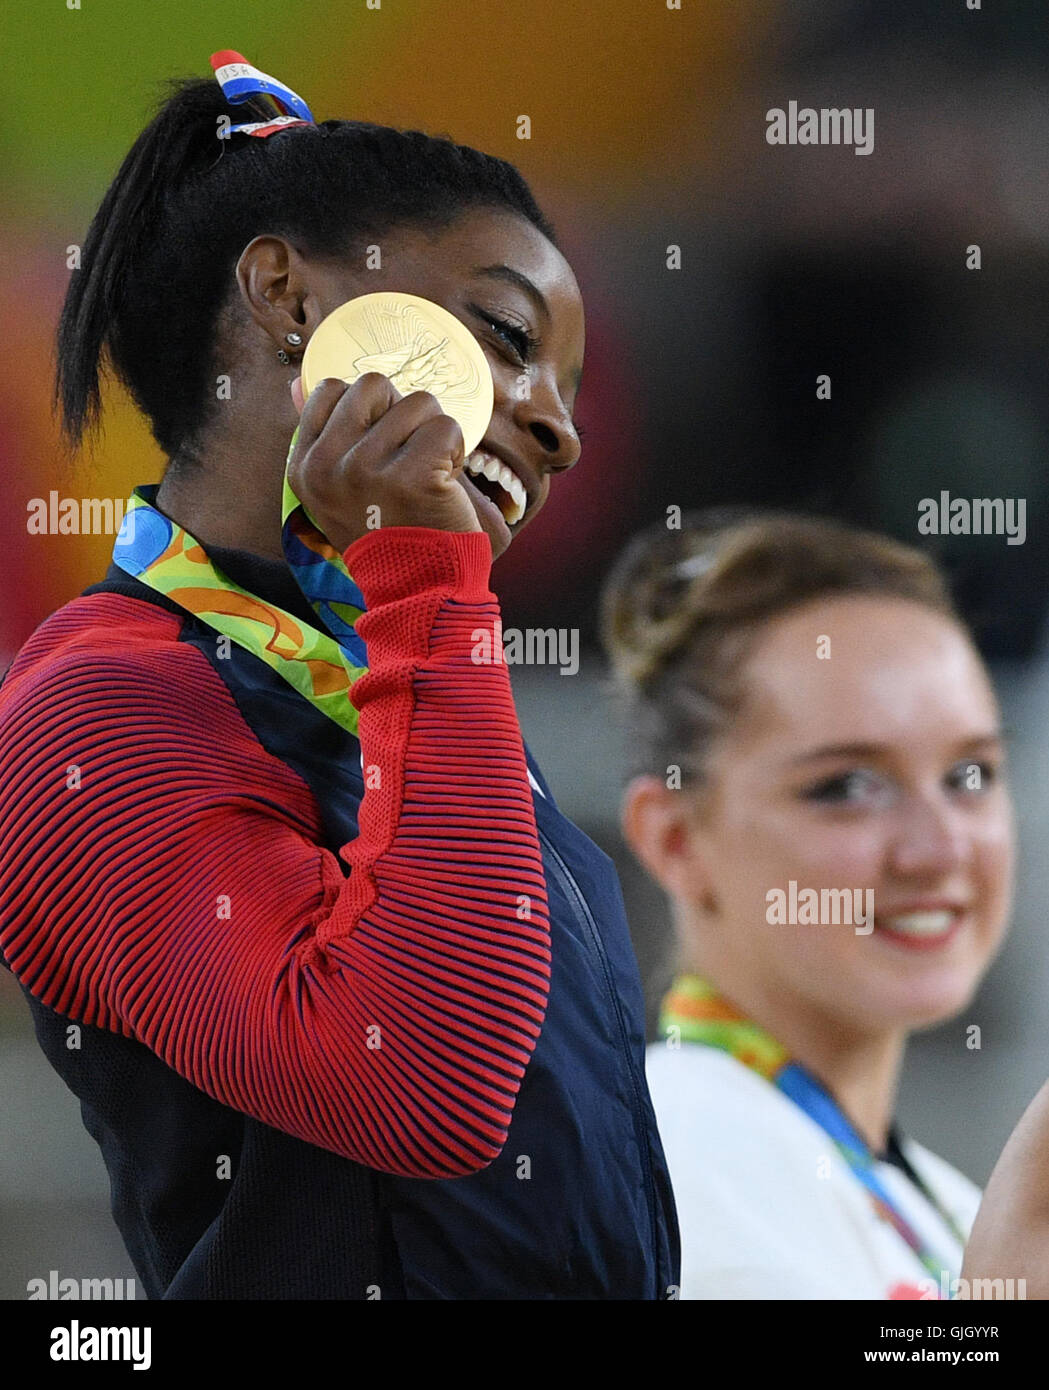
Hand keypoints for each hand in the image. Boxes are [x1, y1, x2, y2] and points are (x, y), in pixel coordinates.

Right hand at [287, 374, 481, 552]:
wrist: (416, 589)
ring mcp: (366, 470)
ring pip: (419, 402)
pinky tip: (445, 482)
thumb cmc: (383, 533)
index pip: (329, 390)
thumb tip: (296, 380)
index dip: (367, 409)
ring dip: (433, 434)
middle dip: (402, 413)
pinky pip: (447, 427)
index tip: (380, 446)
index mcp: (305, 466)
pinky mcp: (411, 476)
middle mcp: (327, 466)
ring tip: (428, 475)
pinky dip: (457, 451)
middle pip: (373, 385)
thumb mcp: (334, 488)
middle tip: (409, 457)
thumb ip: (319, 433)